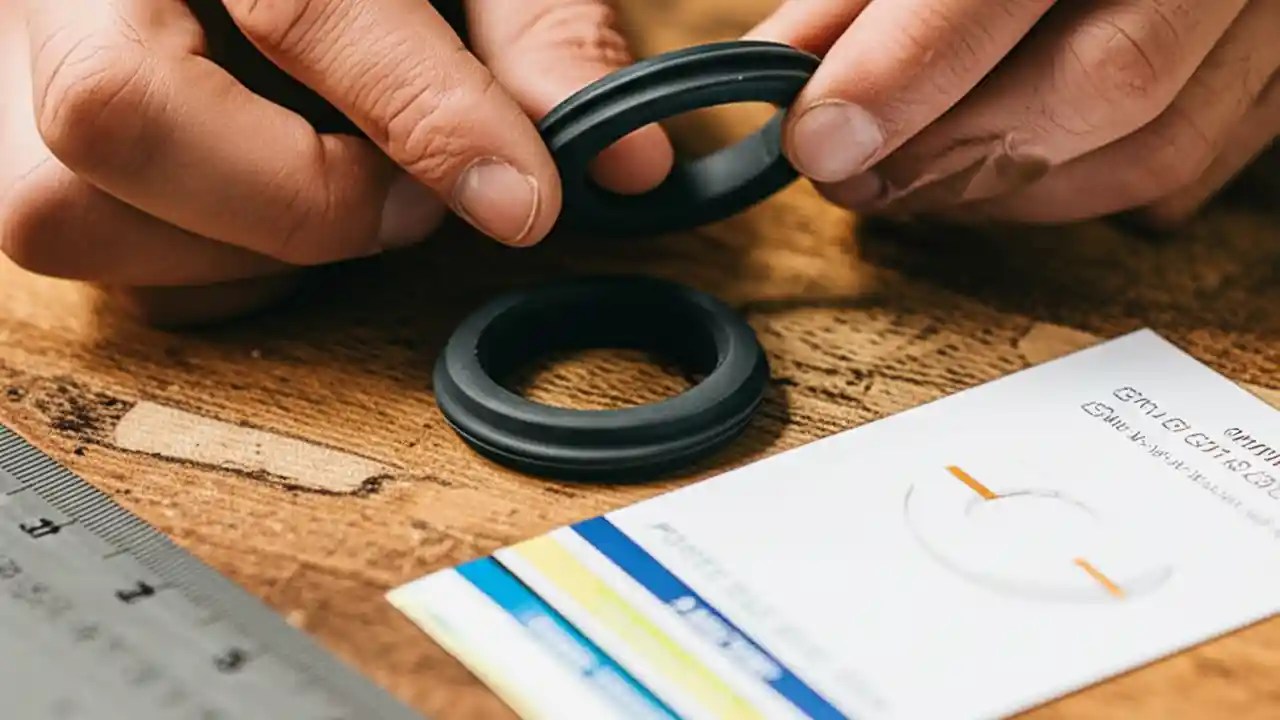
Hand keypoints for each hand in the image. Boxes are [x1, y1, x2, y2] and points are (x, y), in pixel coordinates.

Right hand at [0, 0, 672, 324]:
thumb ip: (535, 24)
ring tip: (337, 194)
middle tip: (405, 202)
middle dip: (298, 202)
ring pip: (65, 209)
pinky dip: (203, 263)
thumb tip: (621, 163)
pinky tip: (269, 206)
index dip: (427, 116)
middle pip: (117, 118)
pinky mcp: (14, 121)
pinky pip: (79, 243)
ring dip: (244, 249)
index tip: (524, 199)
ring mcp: (17, 48)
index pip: (302, 3)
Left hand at [750, 0, 1279, 224]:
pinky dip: (1082, 186)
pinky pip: (1195, 164)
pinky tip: (1004, 174)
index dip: (905, 71)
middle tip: (850, 179)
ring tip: (913, 184)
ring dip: (1010, 190)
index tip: (819, 137)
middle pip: (1104, 82)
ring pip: (1156, 144)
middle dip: (952, 158)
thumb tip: (791, 66)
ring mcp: (1278, 8)